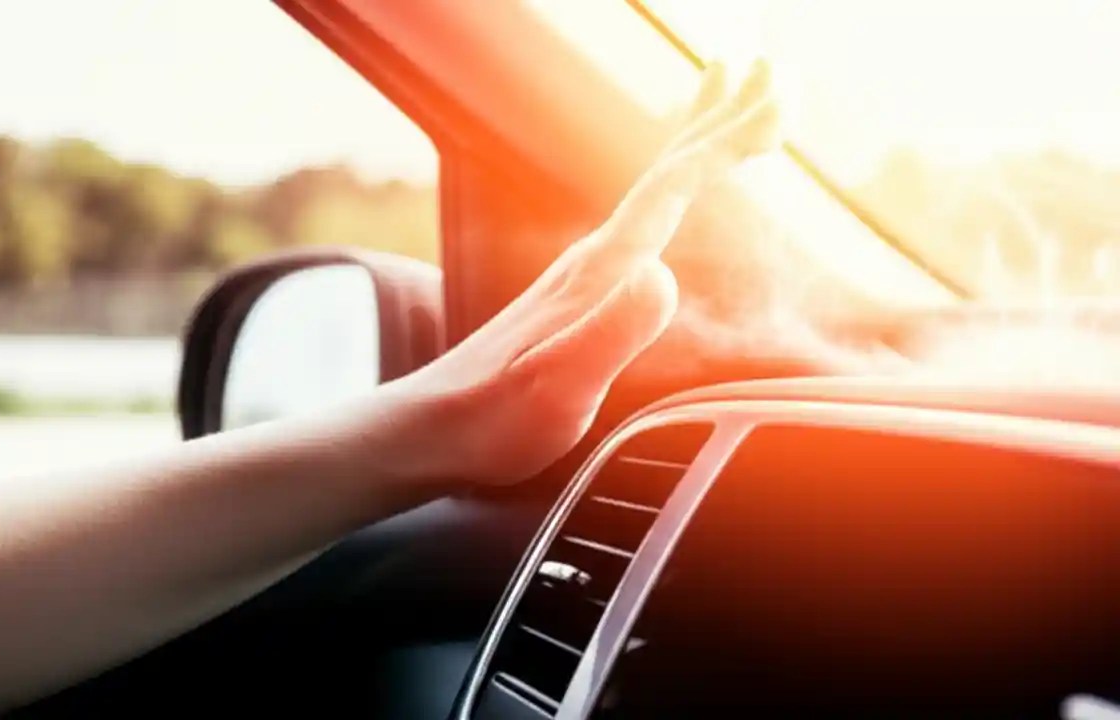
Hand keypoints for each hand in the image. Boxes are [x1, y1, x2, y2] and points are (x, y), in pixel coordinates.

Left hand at [380, 61, 780, 484]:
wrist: (435, 426)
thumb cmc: (497, 416)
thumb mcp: (562, 382)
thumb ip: (612, 330)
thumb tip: (663, 273)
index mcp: (601, 269)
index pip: (672, 187)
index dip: (725, 144)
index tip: (776, 106)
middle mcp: (595, 258)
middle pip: (666, 171)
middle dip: (720, 120)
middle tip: (765, 70)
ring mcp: (585, 273)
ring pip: (653, 190)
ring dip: (695, 143)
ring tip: (722, 102)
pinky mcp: (579, 296)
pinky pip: (642, 222)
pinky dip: (672, 193)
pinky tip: (672, 206)